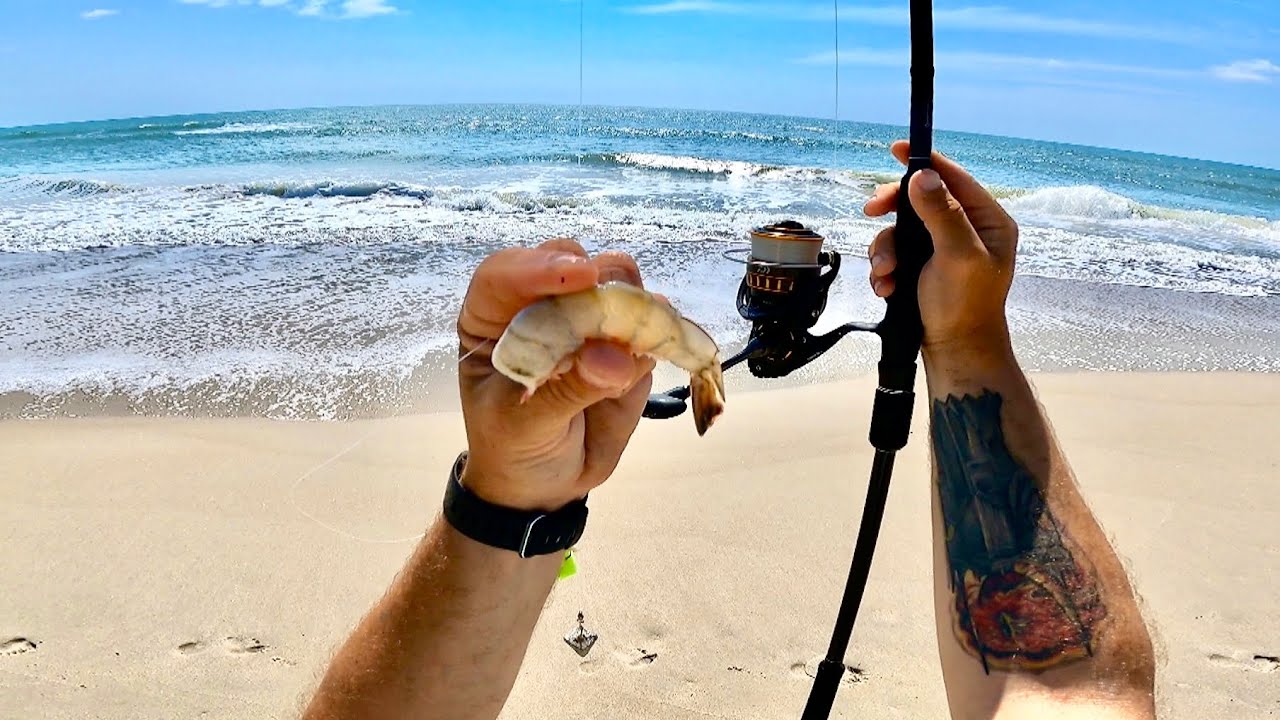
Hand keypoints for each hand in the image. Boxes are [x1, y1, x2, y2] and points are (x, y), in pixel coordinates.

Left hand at [455, 238, 656, 512]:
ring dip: (632, 303)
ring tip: (638, 340)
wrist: (544, 485)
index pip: (507, 274)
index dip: (540, 268)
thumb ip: (566, 389)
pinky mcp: (628, 343)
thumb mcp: (523, 424)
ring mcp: (589, 319)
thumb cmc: (513, 446)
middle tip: (616, 310)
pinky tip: (658, 349)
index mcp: (494, 315)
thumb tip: (615, 358)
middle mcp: (541, 304)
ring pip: (619, 282)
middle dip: (597, 281)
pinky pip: (651, 323)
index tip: (580, 277)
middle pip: (573, 262)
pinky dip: (660, 331)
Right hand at [863, 140, 1019, 368]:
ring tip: (885, 274)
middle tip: (871, 212)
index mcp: (987, 220)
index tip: (896, 150)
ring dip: (885, 250)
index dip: (924, 162)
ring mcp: (942, 249)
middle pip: (921, 199)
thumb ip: (942, 213)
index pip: (954, 178)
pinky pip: (895, 253)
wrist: (955, 352)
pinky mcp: (923, 268)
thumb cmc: (965, 305)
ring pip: (901, 229)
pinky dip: (885, 268)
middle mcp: (966, 230)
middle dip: (893, 211)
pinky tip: (885, 287)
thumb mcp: (957, 255)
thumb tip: (922, 175)